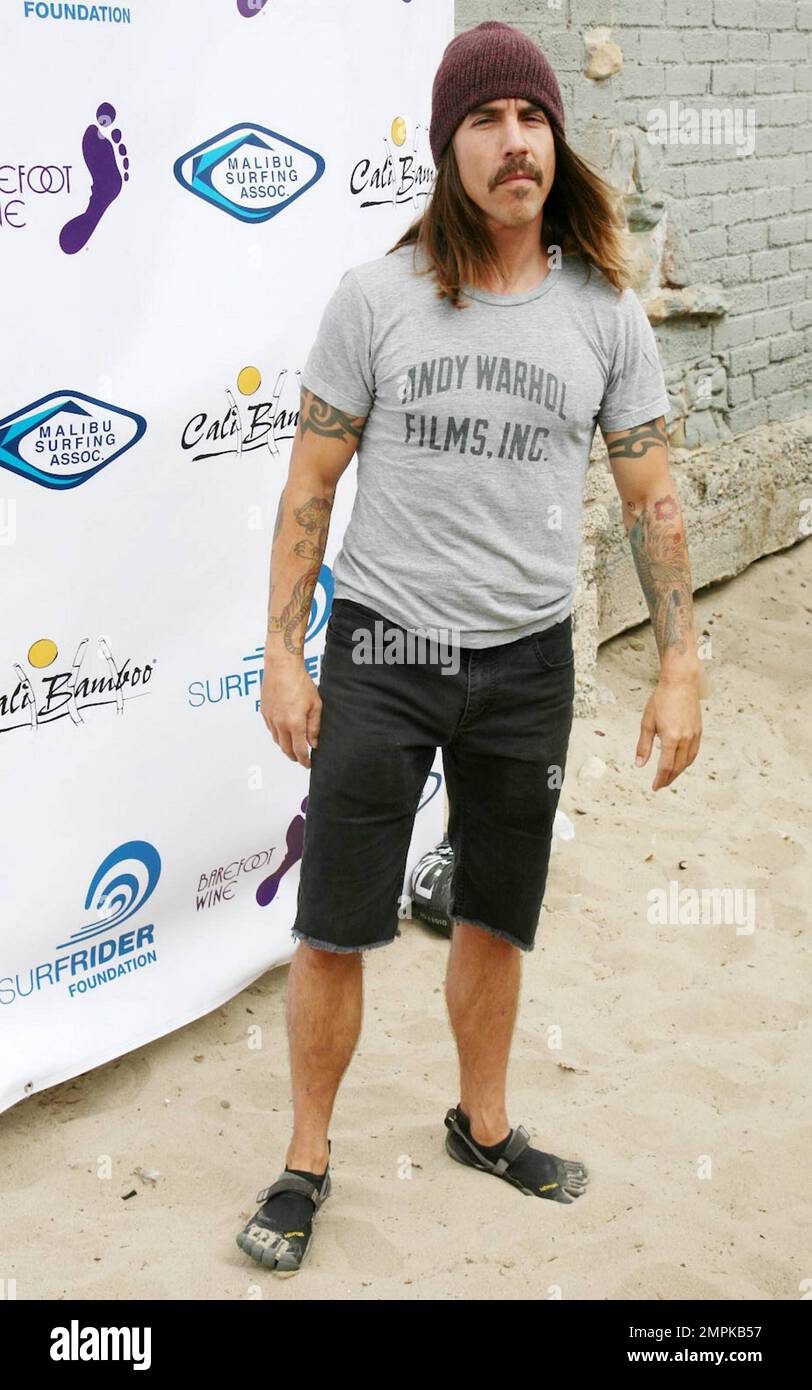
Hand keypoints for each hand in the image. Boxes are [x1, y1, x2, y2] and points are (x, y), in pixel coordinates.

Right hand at [260, 657, 321, 767]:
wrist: (282, 666)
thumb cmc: (300, 682)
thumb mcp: (315, 704)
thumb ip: (315, 726)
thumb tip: (314, 742)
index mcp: (295, 723)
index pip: (299, 750)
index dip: (304, 760)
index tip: (308, 765)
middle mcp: (280, 723)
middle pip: (285, 749)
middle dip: (294, 757)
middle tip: (300, 759)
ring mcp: (270, 718)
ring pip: (277, 740)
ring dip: (285, 746)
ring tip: (293, 747)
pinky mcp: (264, 712)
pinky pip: (271, 729)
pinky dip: (278, 734)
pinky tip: (284, 731)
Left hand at [635, 674, 701, 790]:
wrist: (681, 683)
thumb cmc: (662, 700)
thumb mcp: (647, 722)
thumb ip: (644, 745)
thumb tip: (639, 764)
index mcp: (671, 738)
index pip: (666, 766)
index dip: (660, 779)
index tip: (654, 787)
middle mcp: (685, 739)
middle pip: (677, 767)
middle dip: (668, 779)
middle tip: (659, 785)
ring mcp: (694, 736)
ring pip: (687, 762)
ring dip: (678, 772)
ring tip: (668, 777)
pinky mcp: (699, 731)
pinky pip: (694, 753)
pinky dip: (686, 762)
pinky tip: (680, 764)